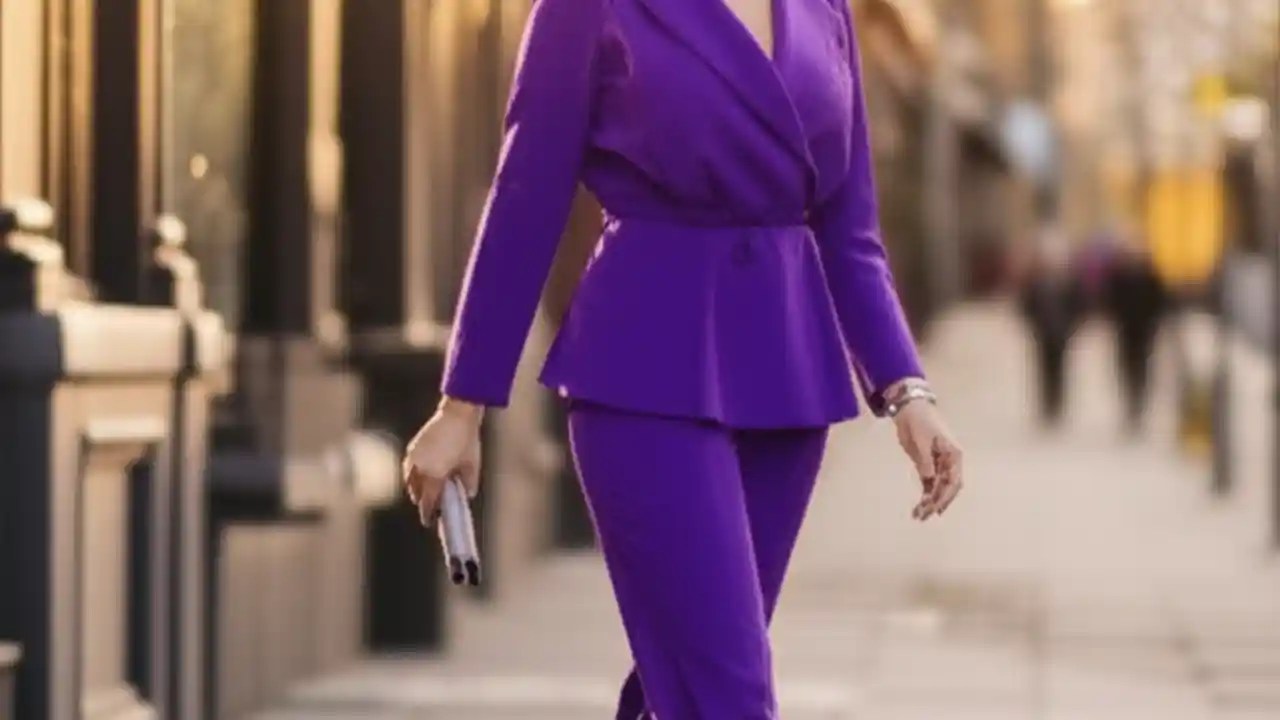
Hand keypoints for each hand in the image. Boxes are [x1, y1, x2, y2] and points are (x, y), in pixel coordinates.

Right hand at [402, 397, 483, 527]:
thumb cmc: (467, 440)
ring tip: (423, 493)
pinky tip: (420, 476)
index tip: (429, 521)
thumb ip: (468, 484)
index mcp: (434, 474)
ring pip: (410, 480)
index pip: (428, 500)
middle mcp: (421, 468)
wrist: (457, 414)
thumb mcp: (472, 465)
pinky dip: (412, 475)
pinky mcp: (413, 447)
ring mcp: (415, 457)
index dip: (428, 513)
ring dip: (415, 489)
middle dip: (422, 501)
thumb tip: (466, 496)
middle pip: (417, 492)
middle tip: (430, 508)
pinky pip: (409, 467)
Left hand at [891, 396, 962, 521]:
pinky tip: (918, 507)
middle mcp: (949, 462)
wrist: (909, 409)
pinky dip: (924, 495)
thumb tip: (930, 480)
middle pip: (947, 488)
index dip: (946, 496)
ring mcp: (938, 465)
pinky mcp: (927, 466)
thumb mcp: (922, 441)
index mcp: (954, 455)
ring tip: (918, 516)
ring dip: (929, 502)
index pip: (954, 481)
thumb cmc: (919, 421)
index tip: (936, 508)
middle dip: (937, 503)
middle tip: (923, 516)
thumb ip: (926, 461)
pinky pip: (928, 484)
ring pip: (937, 488)